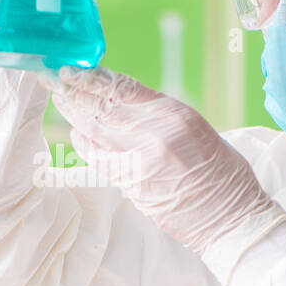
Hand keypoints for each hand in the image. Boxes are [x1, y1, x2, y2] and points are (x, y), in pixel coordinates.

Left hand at [45, 67, 282, 256]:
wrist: (232, 218)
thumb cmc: (223, 174)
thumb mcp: (198, 129)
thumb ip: (161, 116)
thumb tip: (124, 103)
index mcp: (176, 113)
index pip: (124, 87)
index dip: (93, 77)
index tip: (73, 68)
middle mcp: (157, 133)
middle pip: (104, 106)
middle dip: (74, 91)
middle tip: (52, 78)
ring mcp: (142, 160)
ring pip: (96, 130)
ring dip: (74, 113)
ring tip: (59, 98)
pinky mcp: (133, 185)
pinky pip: (99, 159)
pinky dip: (85, 143)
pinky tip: (75, 132)